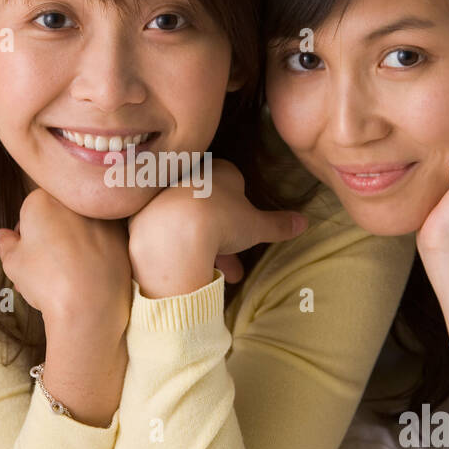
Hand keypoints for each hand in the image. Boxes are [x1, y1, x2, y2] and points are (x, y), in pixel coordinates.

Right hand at [0, 188, 132, 335]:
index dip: (25, 234)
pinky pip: (101, 240)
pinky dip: (94, 253)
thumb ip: (6, 244)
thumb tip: (0, 236)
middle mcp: (75, 203)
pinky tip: (87, 275)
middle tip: (43, 267)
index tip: (28, 254)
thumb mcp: (13, 263)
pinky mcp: (121, 237)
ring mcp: (102, 218)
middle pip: (57, 216)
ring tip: (64, 276)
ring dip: (71, 243)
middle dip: (49, 236)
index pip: (29, 210)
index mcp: (43, 200)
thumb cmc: (45, 281)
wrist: (88, 307)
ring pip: (80, 228)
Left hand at [126, 159, 307, 298]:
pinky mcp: (144, 212)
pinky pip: (165, 231)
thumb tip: (304, 221)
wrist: (173, 231)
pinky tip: (184, 268)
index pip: (236, 188)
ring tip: (211, 276)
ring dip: (201, 248)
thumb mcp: (257, 226)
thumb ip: (279, 224)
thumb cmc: (220, 221)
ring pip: (189, 221)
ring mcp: (166, 192)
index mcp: (220, 172)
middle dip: (223, 239)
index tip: (246, 238)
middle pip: (211, 209)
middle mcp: (192, 175)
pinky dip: (176, 248)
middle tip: (230, 267)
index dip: (243, 216)